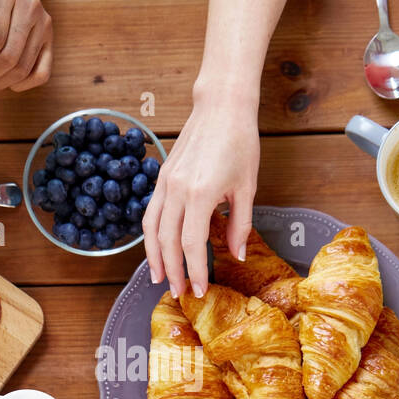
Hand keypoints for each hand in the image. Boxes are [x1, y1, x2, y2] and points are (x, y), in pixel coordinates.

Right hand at [141, 95, 259, 298]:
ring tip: (159, 277)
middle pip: (167, 242)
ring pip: (152, 229)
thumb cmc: (239, 142)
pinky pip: (150, 213)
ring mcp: (165, 183)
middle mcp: (177, 190)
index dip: (195, 270)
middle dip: (172, 271)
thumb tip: (236, 254)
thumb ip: (240, 224)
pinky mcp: (162, 177)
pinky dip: (151, 235)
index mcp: (201, 194)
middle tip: (179, 292)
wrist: (222, 106)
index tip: (201, 289)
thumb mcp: (247, 187)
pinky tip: (157, 248)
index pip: (192, 244)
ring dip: (154, 257)